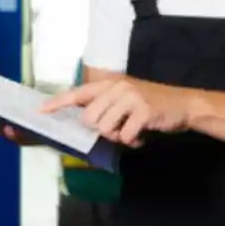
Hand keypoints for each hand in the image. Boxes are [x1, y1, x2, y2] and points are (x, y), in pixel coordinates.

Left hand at [42, 78, 192, 147]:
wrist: (183, 104)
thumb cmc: (151, 104)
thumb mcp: (125, 98)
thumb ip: (105, 105)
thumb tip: (84, 122)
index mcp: (110, 83)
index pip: (78, 93)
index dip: (58, 103)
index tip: (41, 111)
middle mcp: (118, 87)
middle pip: (90, 118)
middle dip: (102, 130)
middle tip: (119, 129)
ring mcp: (130, 97)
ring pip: (105, 128)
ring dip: (118, 137)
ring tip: (131, 131)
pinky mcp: (143, 111)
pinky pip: (125, 136)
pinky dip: (133, 142)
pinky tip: (142, 135)